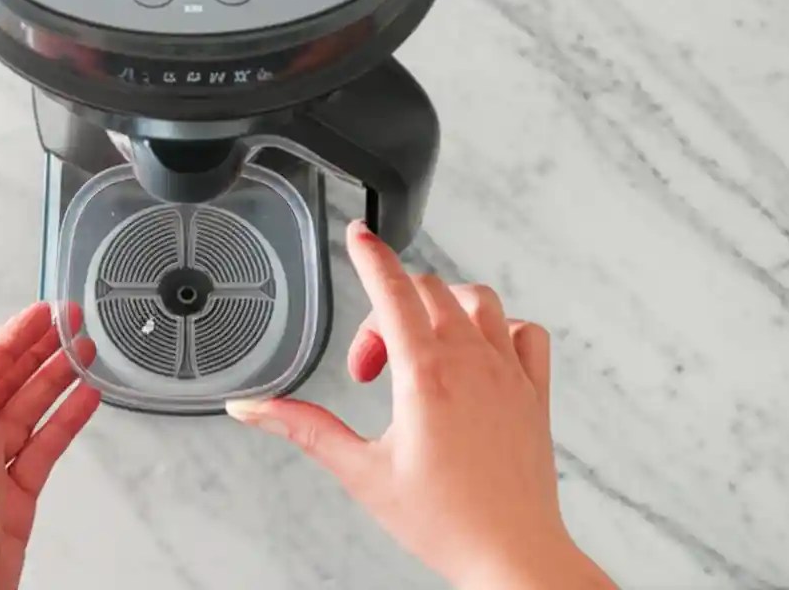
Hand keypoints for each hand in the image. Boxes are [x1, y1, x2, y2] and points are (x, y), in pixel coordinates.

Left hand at [0, 302, 100, 589]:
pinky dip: (64, 426)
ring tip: (84, 352)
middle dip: (36, 351)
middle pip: (3, 389)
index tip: (38, 316)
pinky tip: (83, 404)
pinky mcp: (9, 507)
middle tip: (68, 321)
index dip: (8, 342)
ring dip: (55, 382)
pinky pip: (41, 454)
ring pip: (26, 417)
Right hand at [227, 222, 614, 589]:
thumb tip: (253, 409)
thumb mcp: (360, 472)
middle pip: (427, 292)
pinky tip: (477, 356)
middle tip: (371, 367)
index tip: (358, 233)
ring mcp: (510, 373)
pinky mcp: (535, 392)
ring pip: (477, 301)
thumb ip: (303, 429)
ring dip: (441, 310)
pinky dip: (498, 328)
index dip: (370, 254)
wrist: (513, 556)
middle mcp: (473, 363)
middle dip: (388, 312)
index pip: (394, 289)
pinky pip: (526, 332)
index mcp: (426, 375)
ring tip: (418, 352)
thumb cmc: (445, 522)